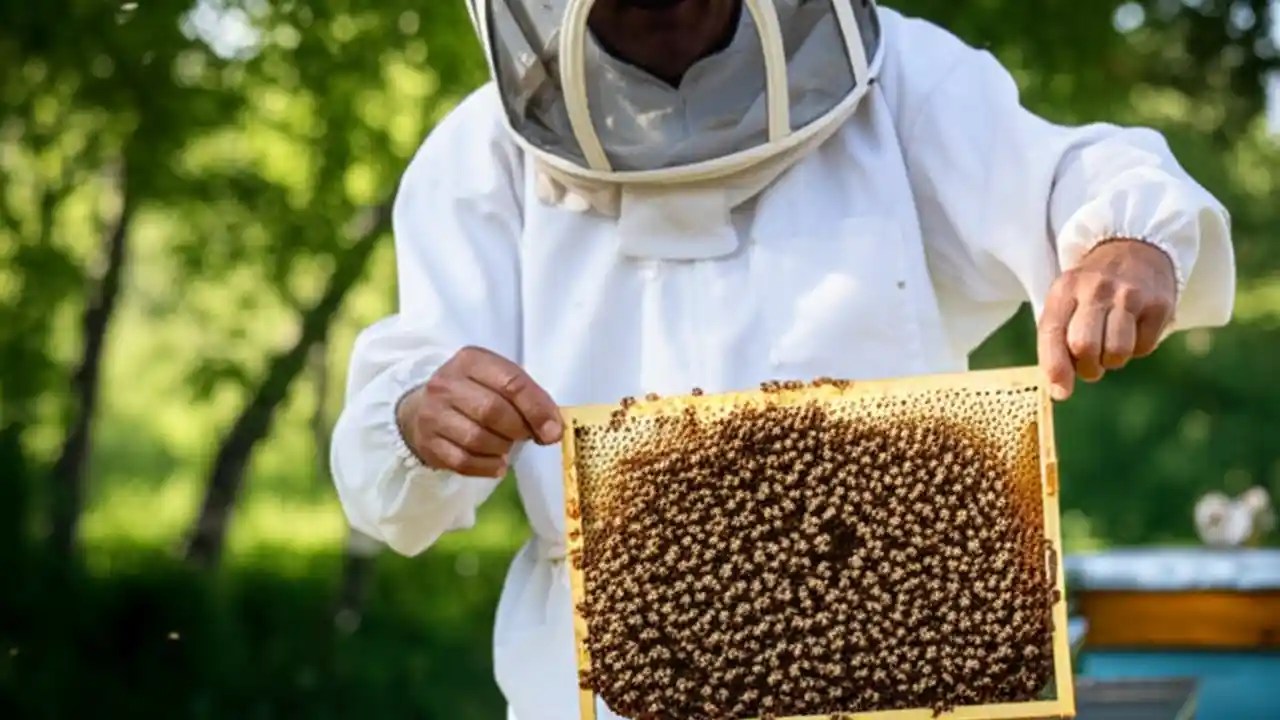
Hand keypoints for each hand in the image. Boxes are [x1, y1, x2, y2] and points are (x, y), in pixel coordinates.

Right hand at [396, 346, 562, 476]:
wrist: (422, 407)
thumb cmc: (472, 391)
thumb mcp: (498, 380)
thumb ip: (528, 398)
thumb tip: (552, 431)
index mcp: (471, 361)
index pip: (511, 383)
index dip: (537, 409)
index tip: (553, 431)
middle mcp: (447, 384)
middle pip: (492, 411)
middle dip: (520, 429)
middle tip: (528, 437)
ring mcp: (433, 414)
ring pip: (477, 439)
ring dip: (502, 448)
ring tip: (507, 445)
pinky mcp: (428, 443)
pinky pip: (463, 462)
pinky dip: (487, 466)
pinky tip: (496, 463)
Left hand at [1038, 239, 1176, 400]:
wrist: (1136, 248)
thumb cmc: (1092, 288)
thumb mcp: (1066, 300)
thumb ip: (1056, 340)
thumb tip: (1059, 391)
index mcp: (1065, 290)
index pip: (1052, 333)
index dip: (1055, 367)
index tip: (1061, 392)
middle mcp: (1095, 290)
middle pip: (1084, 346)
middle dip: (1087, 368)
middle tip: (1091, 366)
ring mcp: (1129, 295)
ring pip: (1116, 351)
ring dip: (1113, 361)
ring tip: (1111, 347)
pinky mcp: (1158, 304)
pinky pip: (1144, 347)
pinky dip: (1137, 349)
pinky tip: (1134, 331)